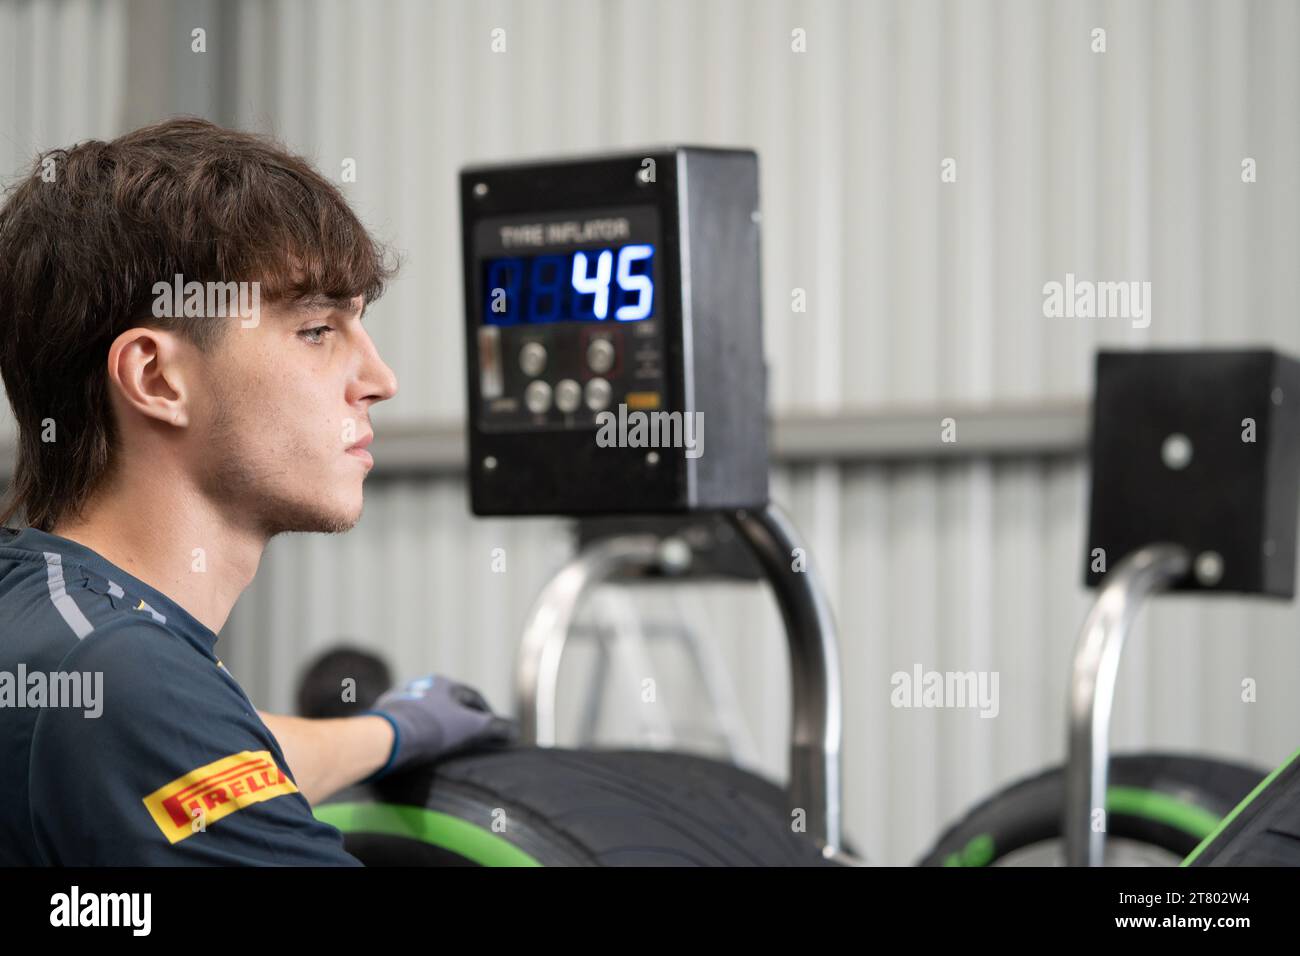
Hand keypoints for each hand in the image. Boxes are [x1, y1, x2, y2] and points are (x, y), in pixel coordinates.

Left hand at [364, 675, 516, 778]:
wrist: (387, 737)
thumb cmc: (433, 728)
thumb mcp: (471, 728)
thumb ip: (495, 728)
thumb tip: (513, 731)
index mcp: (443, 683)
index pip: (472, 697)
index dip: (486, 713)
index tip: (492, 729)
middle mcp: (420, 685)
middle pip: (447, 703)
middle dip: (459, 719)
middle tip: (467, 737)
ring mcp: (399, 699)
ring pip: (425, 712)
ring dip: (436, 725)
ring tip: (441, 744)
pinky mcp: (384, 716)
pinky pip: (406, 724)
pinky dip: (416, 733)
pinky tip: (418, 747)